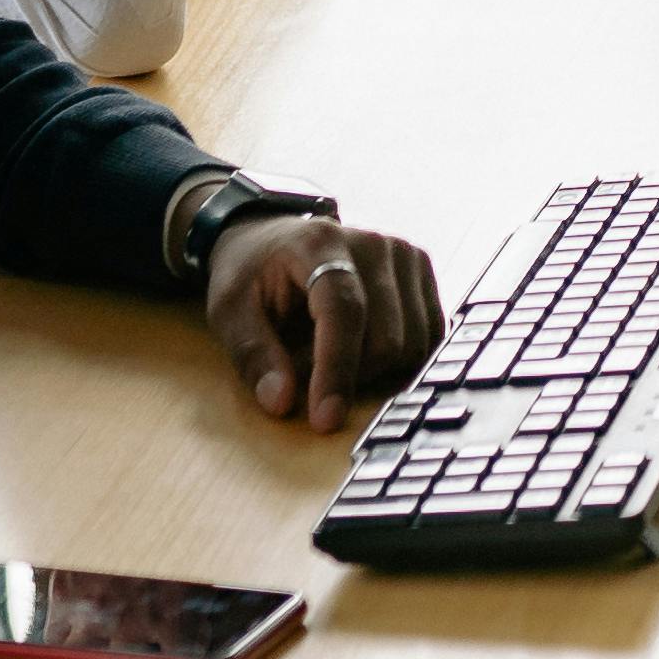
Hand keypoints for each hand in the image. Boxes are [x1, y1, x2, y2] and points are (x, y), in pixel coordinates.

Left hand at [206, 211, 445, 426]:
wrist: (274, 239)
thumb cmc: (250, 275)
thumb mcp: (229, 310)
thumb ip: (252, 354)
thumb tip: (281, 402)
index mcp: (320, 244)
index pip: (344, 312)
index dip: (337, 369)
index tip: (325, 419)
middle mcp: (374, 244)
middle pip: (386, 337)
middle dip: (350, 377)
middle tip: (308, 376)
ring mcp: (405, 256)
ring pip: (413, 344)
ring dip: (374, 372)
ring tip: (333, 358)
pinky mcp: (422, 272)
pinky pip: (429, 337)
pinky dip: (399, 360)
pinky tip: (364, 352)